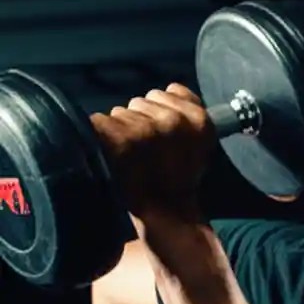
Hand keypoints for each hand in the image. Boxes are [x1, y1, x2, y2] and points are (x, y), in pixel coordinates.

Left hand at [90, 83, 214, 222]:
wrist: (162, 214)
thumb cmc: (178, 180)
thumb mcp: (199, 144)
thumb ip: (190, 113)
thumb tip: (171, 89)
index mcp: (201, 122)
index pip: (174, 91)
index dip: (167, 109)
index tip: (170, 138)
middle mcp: (174, 121)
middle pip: (145, 100)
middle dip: (144, 120)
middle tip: (151, 154)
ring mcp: (145, 129)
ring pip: (123, 112)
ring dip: (124, 131)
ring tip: (135, 160)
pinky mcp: (117, 137)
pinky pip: (103, 122)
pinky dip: (104, 138)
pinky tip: (117, 160)